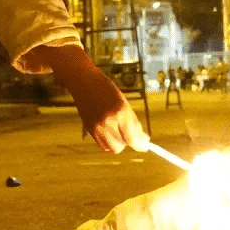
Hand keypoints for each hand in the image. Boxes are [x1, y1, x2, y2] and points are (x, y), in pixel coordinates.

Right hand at [30, 44, 150, 153]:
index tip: (145, 144)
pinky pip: (103, 145)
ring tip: (118, 130)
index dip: (141, 144)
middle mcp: (109, 121)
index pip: (133, 138)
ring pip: (113, 148)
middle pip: (124, 145)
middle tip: (130, 133)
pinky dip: (109, 142)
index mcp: (121, 112)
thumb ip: (133, 122)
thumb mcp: (124, 102)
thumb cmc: (106, 89)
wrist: (84, 82)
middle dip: (130, 141)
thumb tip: (143, 139)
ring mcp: (97, 127)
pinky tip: (109, 131)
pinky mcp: (90, 130)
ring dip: (119, 142)